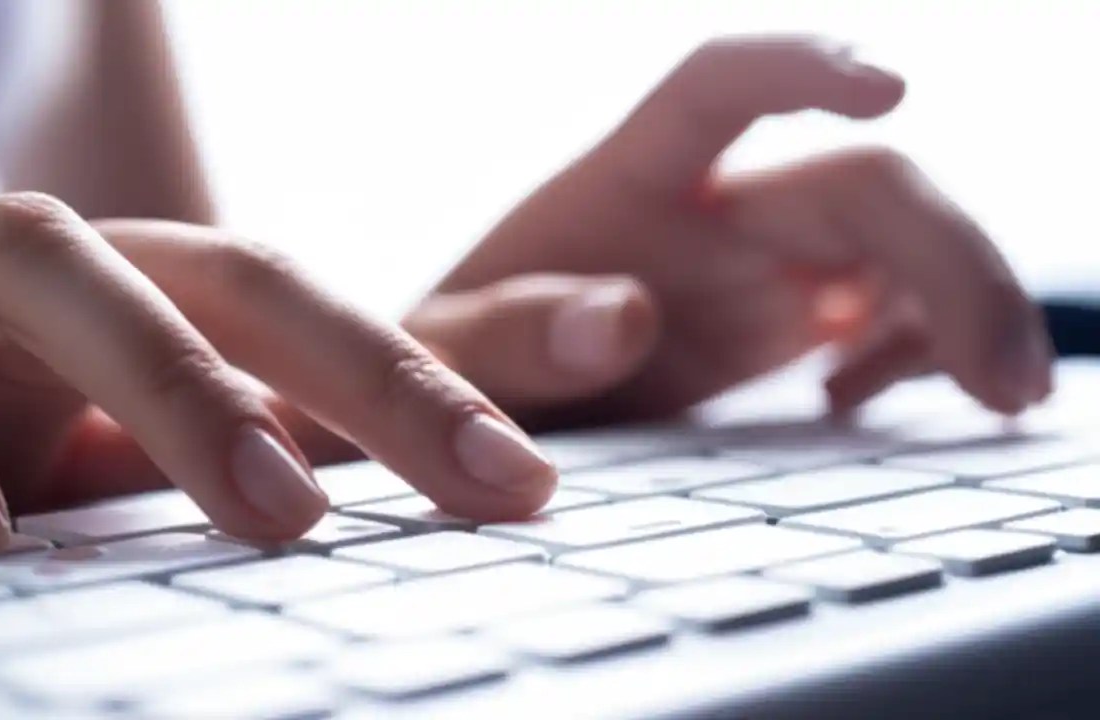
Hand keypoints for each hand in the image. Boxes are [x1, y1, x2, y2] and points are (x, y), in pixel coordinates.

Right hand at [0, 194, 554, 556]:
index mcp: (162, 292)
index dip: (423, 382)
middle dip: (346, 368)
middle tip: (470, 482)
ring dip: (166, 378)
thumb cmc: (39, 433)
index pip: (313, 312)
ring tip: (278, 511)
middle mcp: (76, 274)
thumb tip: (599, 366)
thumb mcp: (197, 434)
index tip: (525, 481)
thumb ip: (368, 405)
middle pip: (223, 274)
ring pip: (46, 265)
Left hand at [405, 36, 1051, 430]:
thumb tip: (624, 316)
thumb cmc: (443, 367)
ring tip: (996, 398)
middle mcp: (706, 210)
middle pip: (859, 179)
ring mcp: (751, 268)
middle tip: (1004, 379)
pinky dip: (909, 348)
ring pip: (896, 244)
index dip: (800, 67)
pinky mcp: (774, 327)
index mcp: (621, 183)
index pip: (716, 85)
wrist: (453, 419)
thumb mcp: (444, 355)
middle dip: (950, 254)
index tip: (886, 87)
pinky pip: (880, 312)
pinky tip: (861, 399)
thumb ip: (509, 335)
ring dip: (966, 306)